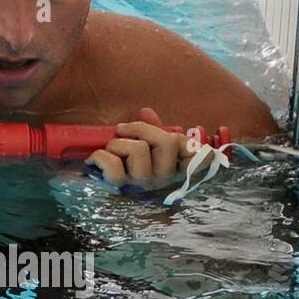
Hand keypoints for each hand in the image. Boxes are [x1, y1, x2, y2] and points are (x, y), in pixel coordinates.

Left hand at [85, 107, 207, 191]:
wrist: (97, 186)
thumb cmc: (126, 162)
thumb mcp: (143, 145)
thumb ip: (150, 128)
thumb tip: (147, 111)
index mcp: (175, 166)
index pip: (201, 157)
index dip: (188, 143)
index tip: (170, 136)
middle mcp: (164, 177)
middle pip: (168, 141)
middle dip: (141, 129)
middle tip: (124, 132)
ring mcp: (144, 182)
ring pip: (139, 149)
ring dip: (118, 143)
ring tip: (111, 148)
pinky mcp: (122, 187)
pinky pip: (113, 166)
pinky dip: (101, 157)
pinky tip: (97, 158)